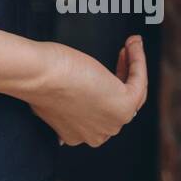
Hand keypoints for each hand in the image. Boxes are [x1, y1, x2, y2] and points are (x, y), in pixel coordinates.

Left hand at [27, 36, 147, 146]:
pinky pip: (139, 81)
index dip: (106, 89)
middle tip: (123, 54)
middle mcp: (95, 135)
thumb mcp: (52, 98)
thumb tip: (78, 99)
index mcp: (75, 136)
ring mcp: (111, 123)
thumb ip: (66, 105)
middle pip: (119, 104)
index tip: (107, 69)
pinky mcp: (124, 106)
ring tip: (131, 45)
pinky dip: (139, 60)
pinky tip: (134, 44)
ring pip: (134, 93)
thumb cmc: (40, 81)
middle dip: (123, 76)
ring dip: (134, 65)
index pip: (100, 114)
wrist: (41, 75)